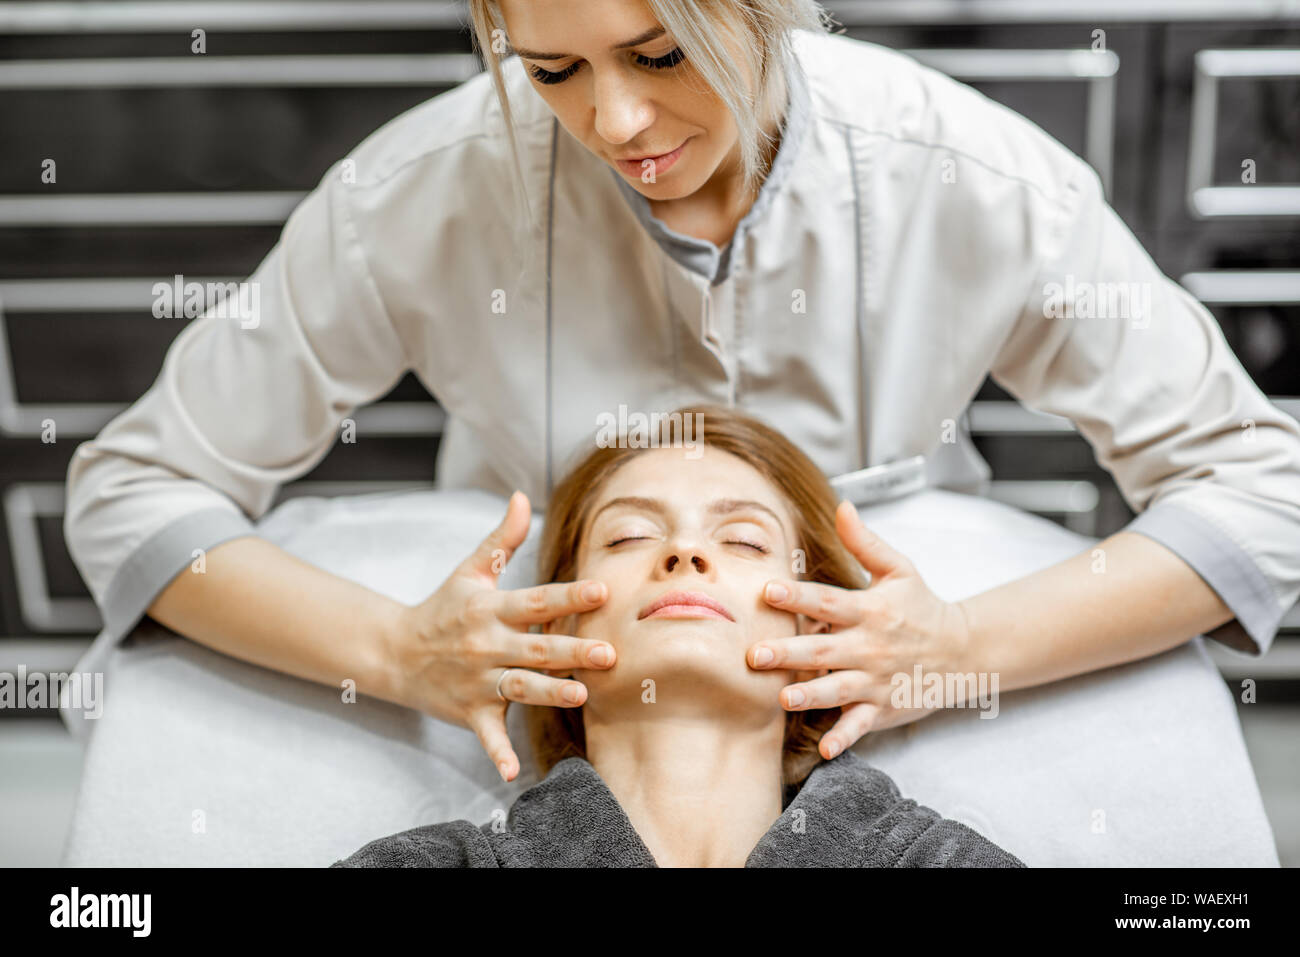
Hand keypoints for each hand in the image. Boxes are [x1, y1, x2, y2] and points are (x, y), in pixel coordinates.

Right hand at [387, 491, 614, 782]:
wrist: (395, 651)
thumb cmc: (442, 608)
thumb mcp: (469, 571)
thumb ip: (501, 538)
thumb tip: (522, 497)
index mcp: (490, 609)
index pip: (535, 601)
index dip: (568, 596)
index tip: (601, 591)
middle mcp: (486, 645)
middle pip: (536, 648)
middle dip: (572, 651)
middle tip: (609, 653)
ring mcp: (477, 681)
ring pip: (520, 688)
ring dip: (550, 693)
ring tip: (582, 695)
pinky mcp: (470, 712)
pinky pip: (487, 735)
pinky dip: (499, 753)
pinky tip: (515, 772)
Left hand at [747, 501, 971, 759]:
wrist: (963, 649)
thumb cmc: (922, 606)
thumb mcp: (899, 570)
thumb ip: (866, 542)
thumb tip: (842, 506)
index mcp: (871, 610)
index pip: (829, 601)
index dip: (799, 596)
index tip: (768, 591)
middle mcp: (871, 646)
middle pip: (824, 649)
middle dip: (788, 653)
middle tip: (754, 655)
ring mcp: (877, 680)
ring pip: (838, 689)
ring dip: (810, 696)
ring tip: (782, 699)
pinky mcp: (883, 707)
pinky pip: (861, 724)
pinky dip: (844, 737)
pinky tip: (824, 748)